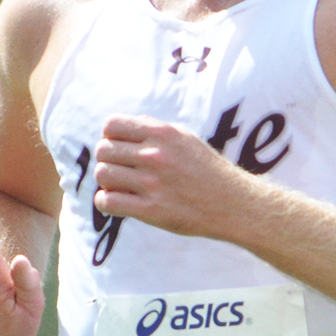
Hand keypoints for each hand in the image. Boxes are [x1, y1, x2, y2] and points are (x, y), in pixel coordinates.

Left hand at [91, 115, 250, 237]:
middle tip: (121, 170)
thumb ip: (153, 130)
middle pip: (103, 150)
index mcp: (163, 133)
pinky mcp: (150, 210)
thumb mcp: (185, 138)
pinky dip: (105, 202)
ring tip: (121, 186)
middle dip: (107, 160)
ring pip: (103, 174)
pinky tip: (119, 202)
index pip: (111, 126)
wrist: (232, 204)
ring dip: (107, 182)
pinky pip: (107, 201)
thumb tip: (120, 127)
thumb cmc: (207, 170)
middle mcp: (155, 155)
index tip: (120, 149)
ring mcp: (152, 183)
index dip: (110, 137)